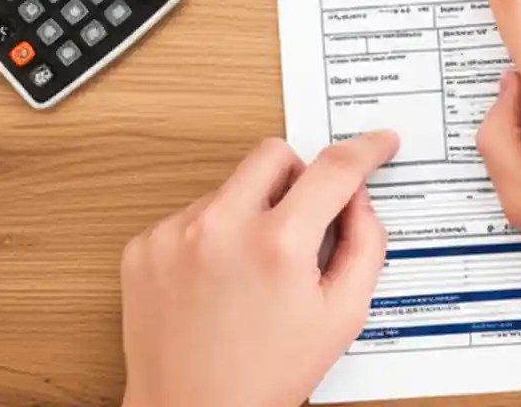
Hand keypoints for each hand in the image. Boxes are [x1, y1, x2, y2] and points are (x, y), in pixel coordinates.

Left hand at [119, 132, 398, 406]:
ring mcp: (174, 235)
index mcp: (277, 244)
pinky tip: (217, 281)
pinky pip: (190, 215)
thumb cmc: (265, 377)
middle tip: (304, 219)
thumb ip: (365, 245)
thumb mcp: (343, 316)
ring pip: (229, 187)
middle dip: (299, 175)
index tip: (376, 143)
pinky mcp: (144, 247)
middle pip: (273, 154)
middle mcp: (221, 228)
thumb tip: (358, 200)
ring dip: (250, 211)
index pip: (333, 170)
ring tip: (251, 272)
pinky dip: (211, 236)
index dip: (364, 150)